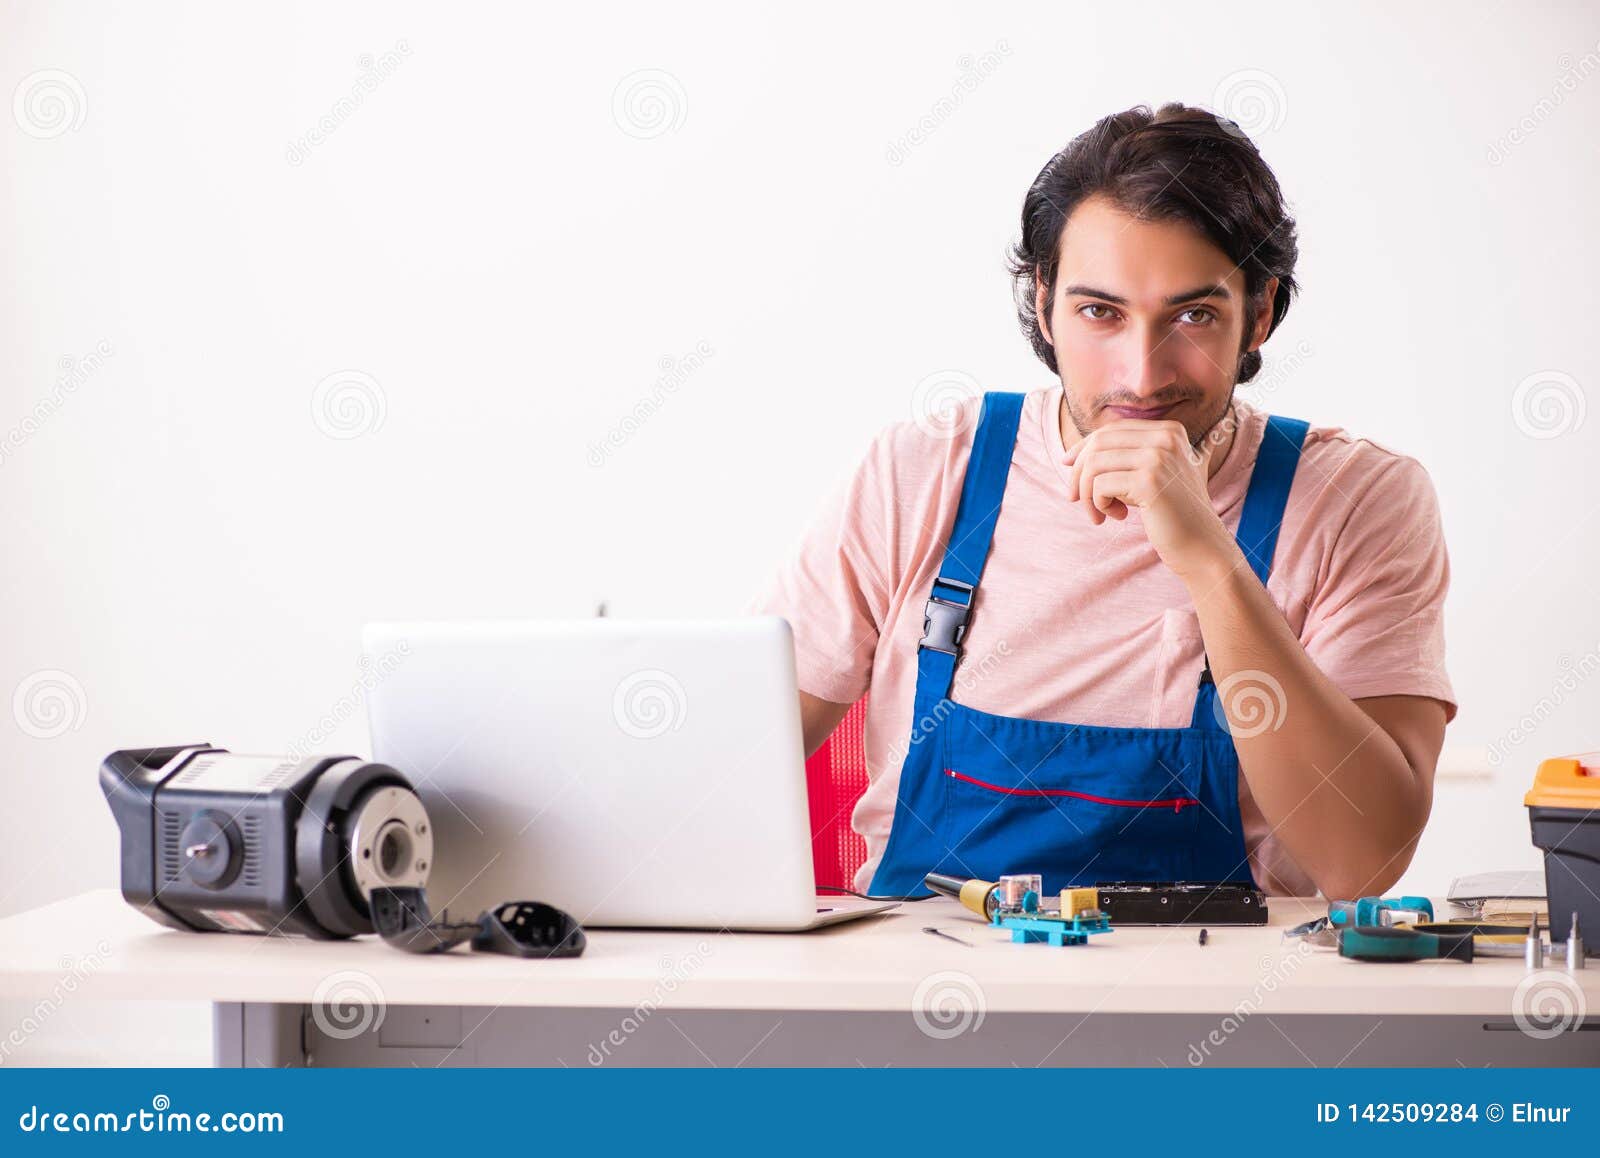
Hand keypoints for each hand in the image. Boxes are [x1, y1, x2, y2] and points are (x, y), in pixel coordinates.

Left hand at [1062, 419, 1237, 580]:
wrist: (1201, 545)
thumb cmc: (1172, 513)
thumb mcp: (1153, 475)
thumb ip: (1127, 457)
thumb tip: (1070, 455)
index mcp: (1169, 431)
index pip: (1111, 430)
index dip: (1083, 448)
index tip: (1068, 466)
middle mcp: (1166, 438)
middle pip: (1099, 443)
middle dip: (1079, 472)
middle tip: (1075, 498)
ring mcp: (1158, 458)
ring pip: (1094, 464)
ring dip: (1087, 493)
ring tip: (1100, 514)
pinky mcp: (1149, 482)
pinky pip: (1100, 486)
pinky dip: (1099, 504)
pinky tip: (1116, 516)